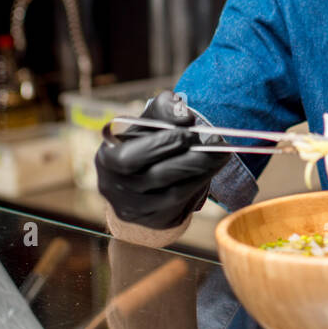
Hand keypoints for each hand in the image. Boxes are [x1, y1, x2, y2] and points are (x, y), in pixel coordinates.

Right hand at [96, 90, 228, 229]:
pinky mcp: (154, 219)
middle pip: (156, 176)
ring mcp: (134, 208)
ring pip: (174, 192)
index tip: (189, 126)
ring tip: (221, 152)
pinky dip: (200, 183)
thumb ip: (164, 109)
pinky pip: (182, 203)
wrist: (135, 183)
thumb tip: (184, 115)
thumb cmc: (144, 143)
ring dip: (203, 170)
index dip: (162, 142)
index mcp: (107, 158)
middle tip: (214, 140)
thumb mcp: (148, 121)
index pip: (130, 156)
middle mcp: (115, 188)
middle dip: (190, 157)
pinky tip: (211, 168)